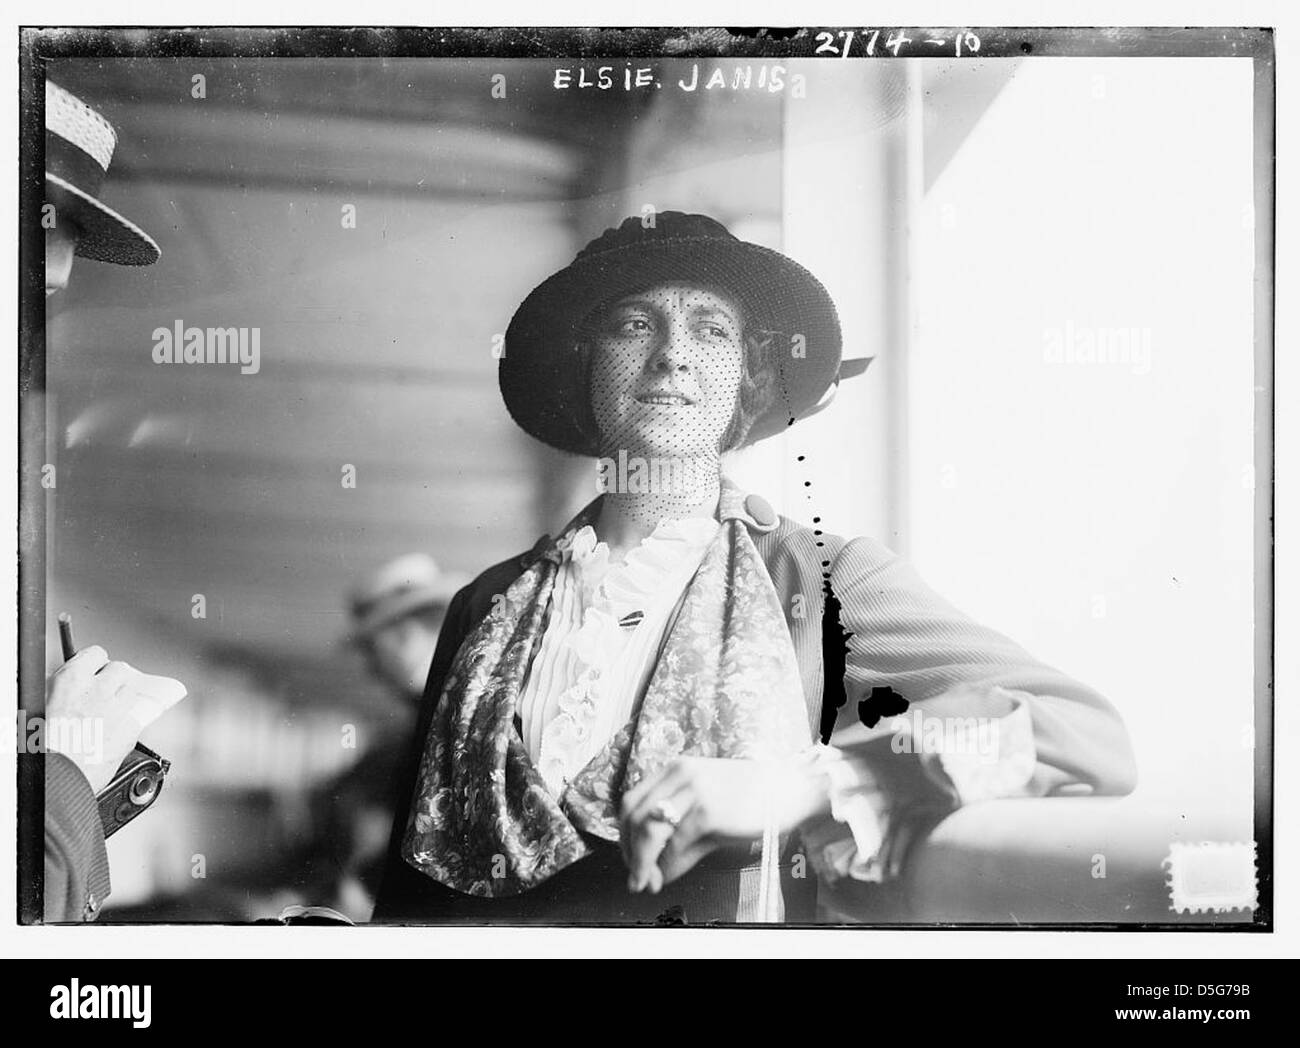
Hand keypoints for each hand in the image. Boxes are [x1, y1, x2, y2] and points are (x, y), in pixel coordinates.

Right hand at [45, 646, 185, 792]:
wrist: (56, 780)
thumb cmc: (43, 749)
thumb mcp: (39, 708)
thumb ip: (61, 691)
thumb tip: (69, 688)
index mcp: (71, 680)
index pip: (95, 653)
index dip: (95, 664)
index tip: (94, 670)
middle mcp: (98, 690)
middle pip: (120, 669)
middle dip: (113, 679)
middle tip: (104, 693)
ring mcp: (119, 709)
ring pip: (132, 691)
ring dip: (124, 698)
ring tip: (109, 713)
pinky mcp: (132, 729)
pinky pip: (136, 718)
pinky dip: (128, 724)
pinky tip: (114, 734)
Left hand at [619, 756, 829, 893]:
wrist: (790, 790)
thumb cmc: (751, 800)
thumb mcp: (708, 811)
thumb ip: (680, 838)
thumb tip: (655, 873)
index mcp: (676, 769)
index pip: (632, 801)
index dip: (624, 835)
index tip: (630, 859)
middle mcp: (680, 775)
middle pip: (634, 816)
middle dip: (630, 852)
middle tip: (635, 878)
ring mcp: (693, 792)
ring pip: (649, 831)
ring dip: (643, 863)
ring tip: (646, 883)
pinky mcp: (708, 813)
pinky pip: (676, 845)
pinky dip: (668, 866)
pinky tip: (670, 876)